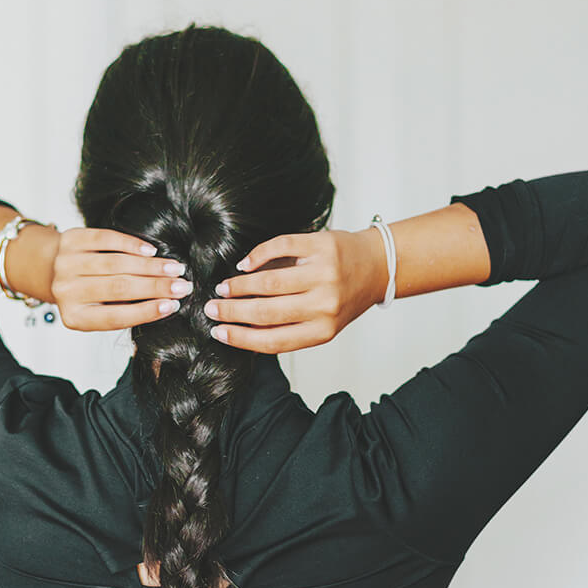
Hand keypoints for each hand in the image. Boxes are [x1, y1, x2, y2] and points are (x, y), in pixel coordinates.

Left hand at [50, 227, 191, 331]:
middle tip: (183, 285)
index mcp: (76, 317)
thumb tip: (168, 303)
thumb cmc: (91, 294)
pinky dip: (132, 244)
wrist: (56, 268)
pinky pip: (106, 239)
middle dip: (156, 287)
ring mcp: (66, 264)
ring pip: (116, 263)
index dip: (146, 311)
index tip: (173, 305)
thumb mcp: (104, 310)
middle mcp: (66, 291)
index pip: (115, 317)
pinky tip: (152, 250)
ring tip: (175, 268)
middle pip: (119, 288)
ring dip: (151, 266)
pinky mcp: (71, 240)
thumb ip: (128, 309)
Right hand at [203, 229, 385, 353]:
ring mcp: (324, 274)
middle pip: (266, 312)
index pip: (273, 340)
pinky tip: (244, 265)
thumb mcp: (322, 322)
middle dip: (232, 311)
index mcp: (323, 330)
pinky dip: (257, 256)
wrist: (376, 266)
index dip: (240, 338)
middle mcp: (325, 305)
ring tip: (223, 287)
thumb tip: (240, 330)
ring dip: (239, 286)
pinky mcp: (322, 246)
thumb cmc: (343, 296)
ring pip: (270, 282)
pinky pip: (281, 248)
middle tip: (211, 308)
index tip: (218, 332)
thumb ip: (288, 326)